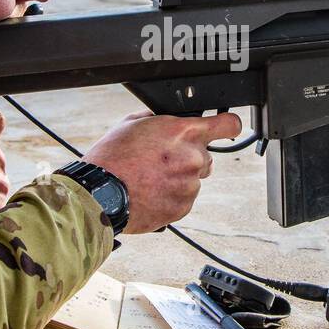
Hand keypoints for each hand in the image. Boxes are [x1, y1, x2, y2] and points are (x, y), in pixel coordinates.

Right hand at [82, 111, 241, 233]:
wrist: (100, 194)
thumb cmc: (113, 157)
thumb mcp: (133, 124)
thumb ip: (160, 120)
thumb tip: (167, 121)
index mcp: (184, 132)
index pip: (228, 124)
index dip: (228, 125)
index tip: (227, 126)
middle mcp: (193, 158)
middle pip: (205, 156)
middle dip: (188, 158)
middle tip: (161, 162)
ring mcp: (190, 185)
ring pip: (192, 179)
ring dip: (177, 179)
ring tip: (148, 179)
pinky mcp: (183, 207)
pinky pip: (183, 198)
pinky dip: (170, 196)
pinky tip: (149, 193)